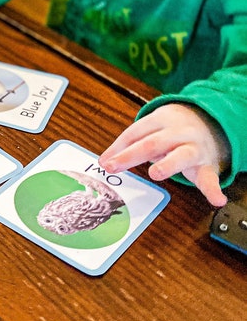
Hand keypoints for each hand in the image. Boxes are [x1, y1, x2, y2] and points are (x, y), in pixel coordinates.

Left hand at [99, 103, 230, 206]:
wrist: (211, 120)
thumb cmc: (170, 130)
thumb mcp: (149, 130)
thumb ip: (128, 144)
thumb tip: (104, 161)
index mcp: (159, 121)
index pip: (135, 133)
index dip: (119, 148)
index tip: (105, 162)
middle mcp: (178, 133)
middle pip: (152, 143)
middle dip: (131, 155)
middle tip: (113, 167)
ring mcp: (194, 148)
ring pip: (181, 156)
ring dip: (168, 164)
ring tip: (156, 173)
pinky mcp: (207, 165)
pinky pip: (211, 178)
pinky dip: (213, 189)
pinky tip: (216, 200)